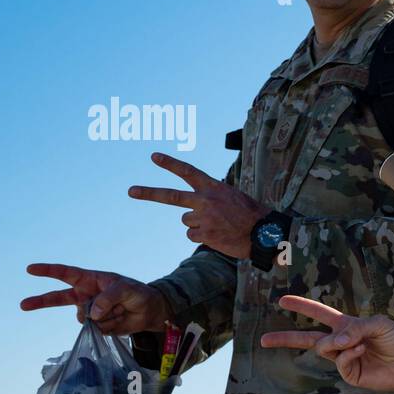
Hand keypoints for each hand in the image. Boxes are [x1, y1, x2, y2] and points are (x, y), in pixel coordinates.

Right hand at [20, 263, 171, 334]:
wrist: (150, 311)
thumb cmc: (138, 293)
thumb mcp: (126, 289)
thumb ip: (109, 297)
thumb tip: (92, 314)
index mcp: (90, 280)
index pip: (65, 274)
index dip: (48, 271)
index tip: (30, 269)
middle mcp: (86, 296)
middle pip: (58, 298)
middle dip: (41, 301)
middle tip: (23, 305)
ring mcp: (90, 312)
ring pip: (86, 318)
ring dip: (106, 316)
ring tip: (121, 309)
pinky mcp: (97, 327)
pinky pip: (97, 329)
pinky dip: (111, 325)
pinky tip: (120, 319)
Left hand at [128, 153, 267, 259]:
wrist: (263, 234)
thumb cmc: (251, 215)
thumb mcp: (233, 197)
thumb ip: (211, 198)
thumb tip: (191, 211)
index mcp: (213, 188)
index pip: (188, 172)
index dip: (170, 164)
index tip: (154, 157)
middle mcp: (205, 200)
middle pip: (171, 196)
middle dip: (148, 193)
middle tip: (130, 191)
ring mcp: (203, 218)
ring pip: (187, 221)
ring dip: (198, 225)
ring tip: (218, 225)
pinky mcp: (203, 234)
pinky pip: (192, 236)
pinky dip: (202, 237)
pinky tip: (218, 235)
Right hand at [260, 295, 393, 393]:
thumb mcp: (378, 324)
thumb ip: (354, 328)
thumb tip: (332, 342)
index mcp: (347, 326)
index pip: (319, 314)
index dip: (302, 306)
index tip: (282, 300)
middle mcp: (342, 342)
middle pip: (308, 339)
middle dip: (286, 338)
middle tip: (263, 340)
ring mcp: (344, 359)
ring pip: (324, 349)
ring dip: (336, 343)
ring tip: (355, 343)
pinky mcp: (350, 374)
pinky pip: (339, 362)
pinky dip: (347, 354)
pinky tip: (360, 350)